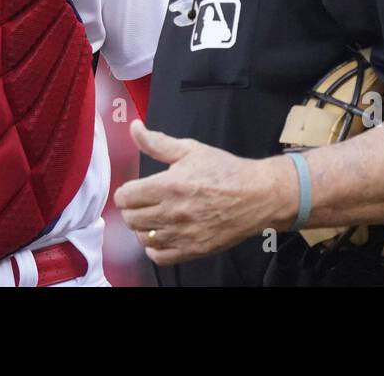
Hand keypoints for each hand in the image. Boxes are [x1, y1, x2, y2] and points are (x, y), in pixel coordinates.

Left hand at [113, 119, 296, 264]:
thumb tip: (134, 127)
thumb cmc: (224, 171)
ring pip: (142, 237)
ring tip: (153, 217)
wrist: (256, 195)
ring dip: (143, 227)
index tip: (133, 189)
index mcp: (169, 185)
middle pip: (130, 218)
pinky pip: (159, 256)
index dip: (126, 192)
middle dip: (132, 208)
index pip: (126, 197)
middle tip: (143, 202)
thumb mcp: (190, 150)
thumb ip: (157, 142)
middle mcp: (172, 212)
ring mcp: (182, 234)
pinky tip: (161, 235)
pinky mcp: (192, 250)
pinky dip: (154, 247)